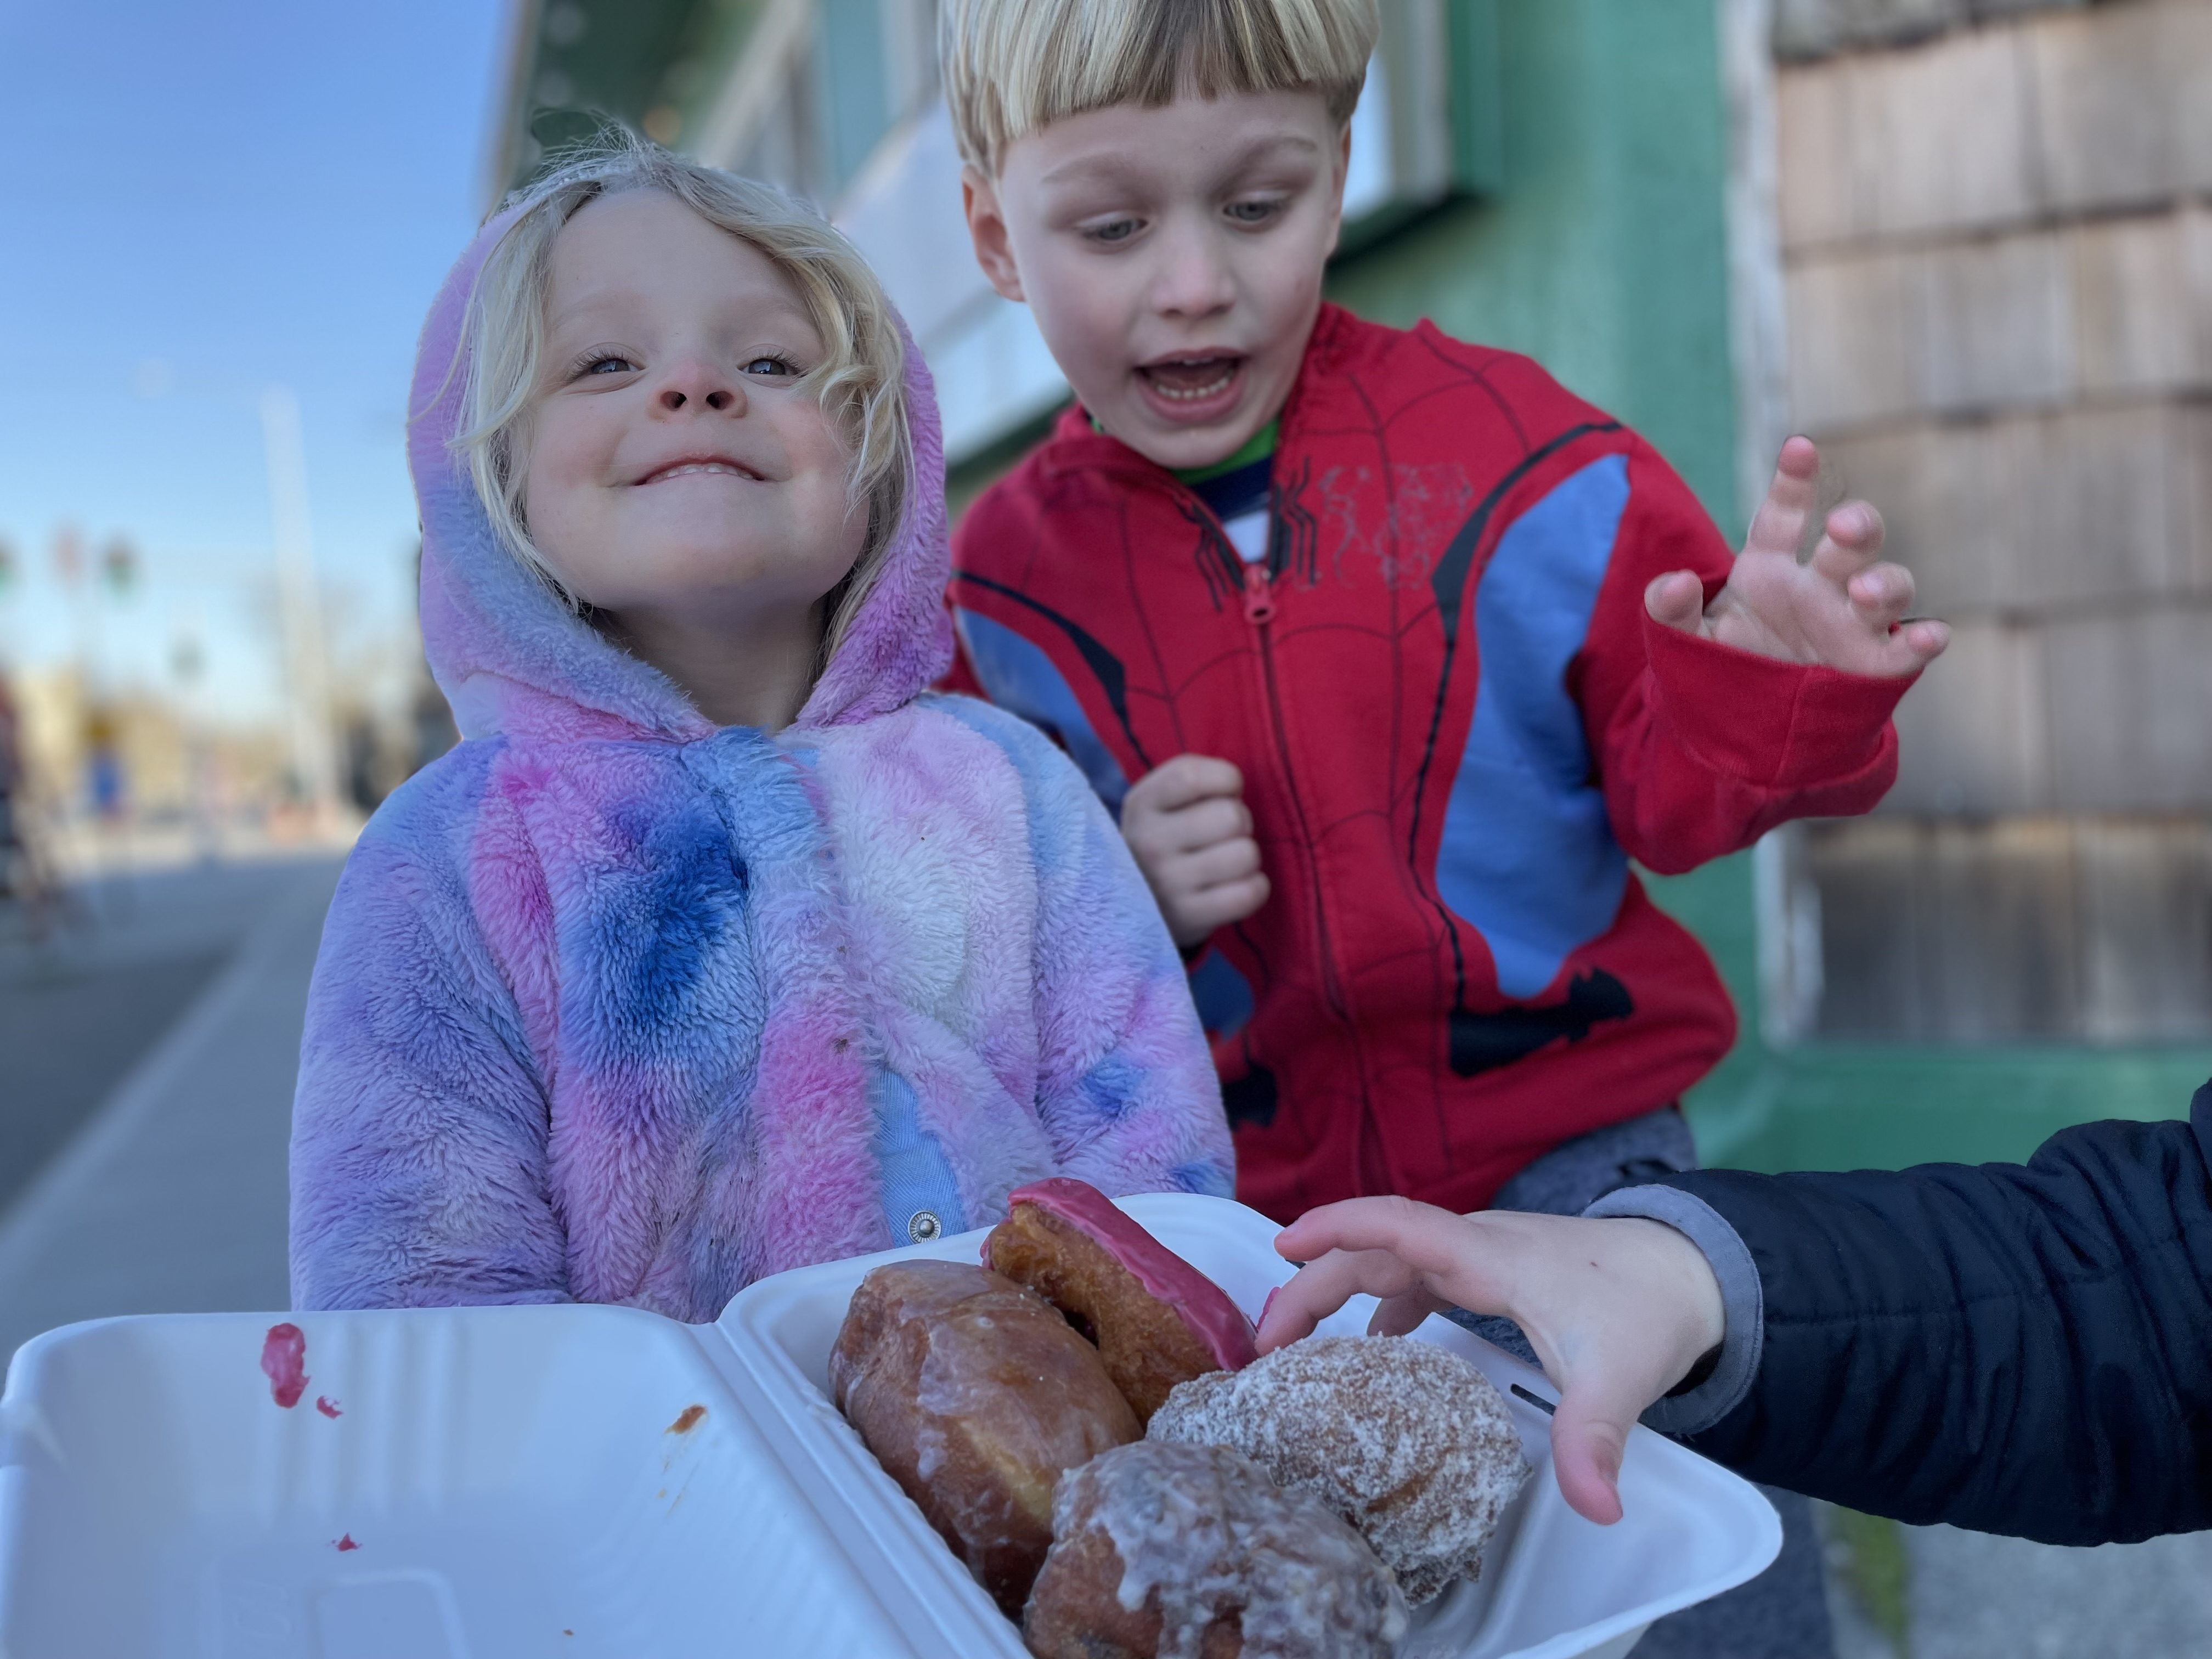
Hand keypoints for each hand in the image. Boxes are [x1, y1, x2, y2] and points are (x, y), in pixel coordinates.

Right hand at [1120, 755, 1268, 948]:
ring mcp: (1167, 884)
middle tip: (1222, 835)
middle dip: (1240, 822)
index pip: (1191, 777)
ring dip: (1246, 856)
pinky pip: (1250, 893)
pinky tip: (1234, 886)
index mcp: (1142, 804)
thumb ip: (1196, 778)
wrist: (1137, 901)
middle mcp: (1149, 843)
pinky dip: (1254, 887)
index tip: (1222, 793)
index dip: (1226, 780)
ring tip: (1225, 861)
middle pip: (1232, 816)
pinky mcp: (1189, 917)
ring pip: (1246, 854)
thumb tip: (1235, 785)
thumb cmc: (1167, 837)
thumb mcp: (1162, 800)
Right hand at [1256, 1197, 1725, 1526]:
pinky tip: (1372, 1348)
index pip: (1397, 1226)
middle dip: (1311, 1285)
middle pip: (1372, 1250)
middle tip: (1265, 1343)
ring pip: (1386, 1261)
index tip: (1283, 1246)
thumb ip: (1596, 1442)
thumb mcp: (1620, 1379)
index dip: (1337, 1229)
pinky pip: (1411, 1276)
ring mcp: (1476, 1256)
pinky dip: (1376, 1304)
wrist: (1689, 1272)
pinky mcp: (1484, 1272)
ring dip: (1334, 1292)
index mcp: (1489, 1257)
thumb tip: (1596, 1508)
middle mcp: (1472, 1246)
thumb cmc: (1647, 1309)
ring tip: (1290, 1346)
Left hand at [1645, 435, 1949, 676]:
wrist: (1742, 726)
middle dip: (1857, 523)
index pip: (1785, 515)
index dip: (1794, 481)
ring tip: (1863, 592)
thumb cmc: (1721, 666)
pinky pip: (1909, 648)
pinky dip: (1925, 640)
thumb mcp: (1686, 637)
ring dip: (1886, 583)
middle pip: (1853, 540)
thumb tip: (1675, 581)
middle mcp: (1820, 585)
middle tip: (1841, 527)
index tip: (1798, 448)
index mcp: (1770, 567)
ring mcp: (1852, 622)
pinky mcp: (1875, 665)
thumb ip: (1670, 608)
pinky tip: (1930, 636)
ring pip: (1890, 585)